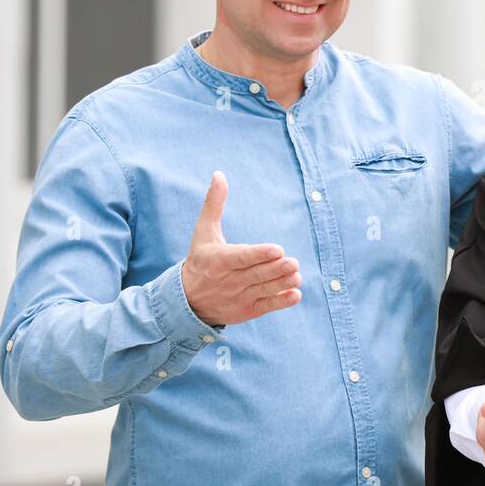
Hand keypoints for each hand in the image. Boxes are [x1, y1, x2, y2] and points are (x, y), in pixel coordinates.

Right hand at [180, 171, 301, 325]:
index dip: (259, 254)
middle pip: (256, 274)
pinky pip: (266, 306)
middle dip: (275, 269)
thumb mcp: (203, 232)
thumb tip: (219, 174)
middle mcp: (228, 281)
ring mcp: (238, 297)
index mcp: (218, 260)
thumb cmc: (200, 260)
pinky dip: (280, 302)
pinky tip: (295, 294)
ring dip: (281, 284)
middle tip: (293, 262)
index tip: (277, 249)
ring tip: (297, 276)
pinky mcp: (246, 311)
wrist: (187, 301)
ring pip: (263, 290)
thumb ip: (214, 204)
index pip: (241, 257)